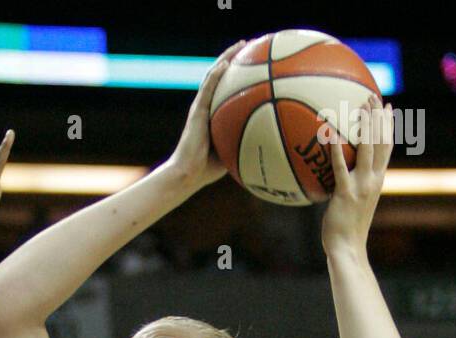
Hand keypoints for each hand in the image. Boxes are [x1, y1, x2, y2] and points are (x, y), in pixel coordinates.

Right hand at [166, 40, 246, 190]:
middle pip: (221, 75)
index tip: (255, 61)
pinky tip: (226, 64)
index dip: (239, 73)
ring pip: (214, 76)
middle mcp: (207, 106)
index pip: (227, 88)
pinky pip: (207, 89)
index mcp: (214, 114)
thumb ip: (244, 143)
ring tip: (241, 44)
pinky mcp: (196, 112)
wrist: (188, 174)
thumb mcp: (232, 153)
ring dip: (226, 58)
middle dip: (235, 58)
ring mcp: (200, 107)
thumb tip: (268, 143)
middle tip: (251, 44)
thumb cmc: (207, 170)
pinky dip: (216, 76)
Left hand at [321, 94, 393, 257]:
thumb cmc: (347, 229)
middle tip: (373, 96)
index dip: (388, 126)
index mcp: (378, 181)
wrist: (348, 248)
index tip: (388, 107)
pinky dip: (337, 152)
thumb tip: (338, 174)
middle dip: (378, 117)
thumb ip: (351, 186)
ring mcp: (361, 186)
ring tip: (360, 106)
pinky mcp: (345, 193)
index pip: (386, 148)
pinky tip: (331, 136)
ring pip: (367, 149)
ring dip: (365, 126)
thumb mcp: (355, 203)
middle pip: (381, 142)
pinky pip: (340, 169)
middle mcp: (373, 180)